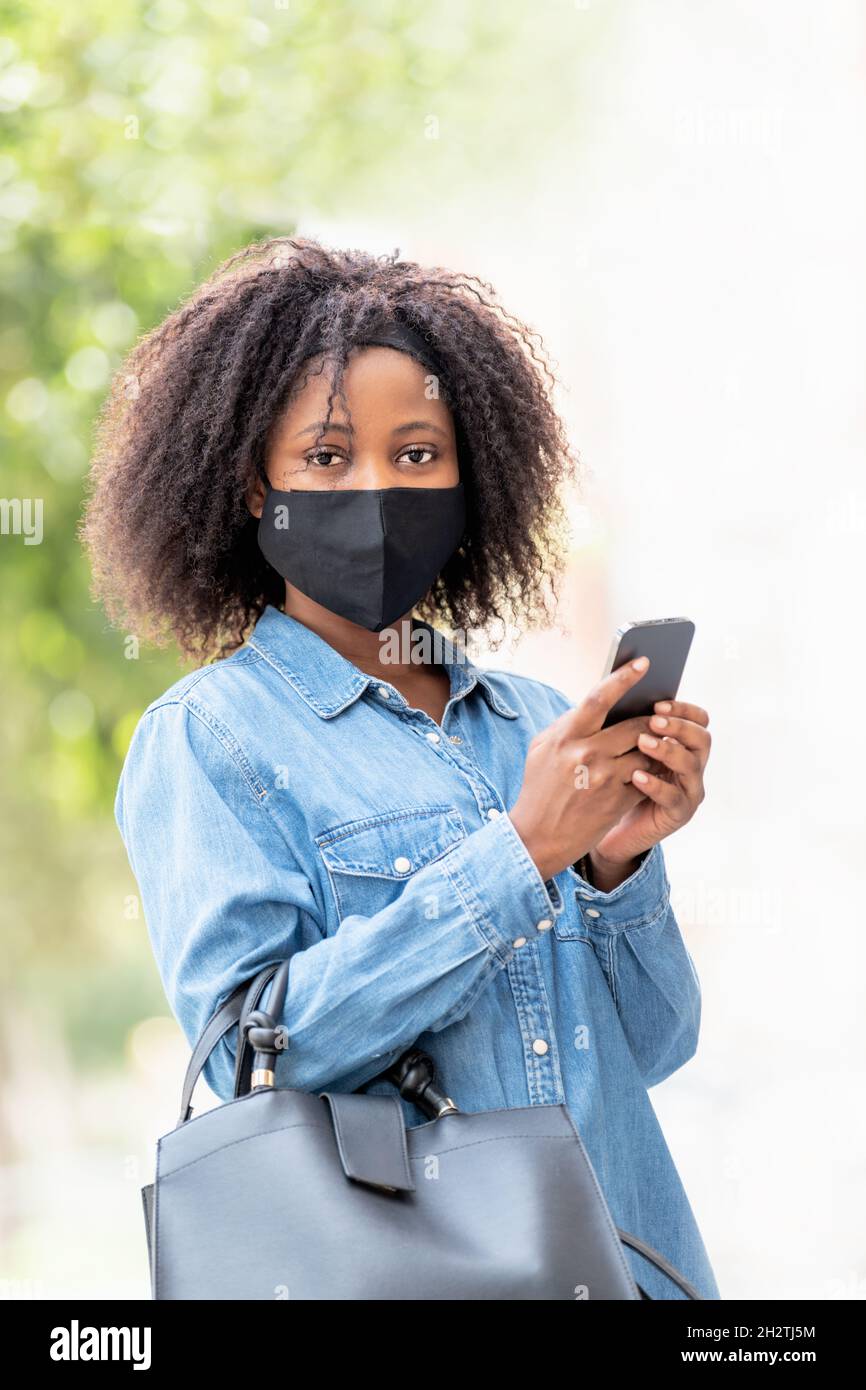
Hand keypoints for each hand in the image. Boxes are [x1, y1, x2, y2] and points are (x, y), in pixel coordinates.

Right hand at [508, 656, 659, 882]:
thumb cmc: (539, 787)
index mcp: (566, 737)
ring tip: (655, 743)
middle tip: (662, 712)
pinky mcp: (618, 801)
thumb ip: (568, 724)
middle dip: (652, 718)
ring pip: (646, 751)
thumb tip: (596, 704)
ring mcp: (605, 778)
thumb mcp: (542, 749)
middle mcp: (587, 754)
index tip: (644, 663)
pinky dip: (650, 772)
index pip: (599, 698)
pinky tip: (649, 770)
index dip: (624, 678)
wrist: (538, 837)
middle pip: (635, 725)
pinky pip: (646, 777)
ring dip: (654, 746)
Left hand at [591, 697, 711, 868]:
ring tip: (643, 742)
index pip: (699, 720)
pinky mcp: (678, 814)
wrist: (611, 826)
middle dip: (679, 727)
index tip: (658, 703)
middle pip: (702, 739)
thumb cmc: (618, 781)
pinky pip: (674, 797)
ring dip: (668, 750)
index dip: (683, 709)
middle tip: (654, 720)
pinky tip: (636, 776)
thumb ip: (631, 728)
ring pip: (691, 766)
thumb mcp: (625, 750)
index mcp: (684, 745)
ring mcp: (689, 791)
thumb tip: (622, 695)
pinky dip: (656, 784)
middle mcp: (693, 766)